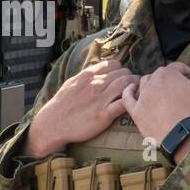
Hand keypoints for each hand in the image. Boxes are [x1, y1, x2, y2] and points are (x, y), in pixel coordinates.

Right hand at [25, 59, 139, 155]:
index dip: (122, 70)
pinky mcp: (103, 115)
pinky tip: (132, 105)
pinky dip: (131, 101)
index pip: (115, 64)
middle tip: (135, 88)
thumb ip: (88, 75)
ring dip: (135, 88)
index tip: (124, 78)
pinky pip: (123, 104)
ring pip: (126, 84)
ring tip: (137, 95)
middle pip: (124, 74)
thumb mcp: (72, 83)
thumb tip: (101, 68)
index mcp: (88, 75)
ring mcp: (99, 99)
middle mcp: (95, 84)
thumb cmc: (62, 104)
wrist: (52, 124)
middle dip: (132, 79)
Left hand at [122, 55, 189, 146]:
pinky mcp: (136, 111)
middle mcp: (152, 81)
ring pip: (144, 84)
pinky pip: (128, 98)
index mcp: (168, 73)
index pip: (177, 67)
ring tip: (160, 91)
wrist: (180, 134)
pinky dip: (128, 92)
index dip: (186, 73)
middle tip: (179, 90)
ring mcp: (142, 96)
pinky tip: (131, 89)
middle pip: (160, 75)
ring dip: (151, 84)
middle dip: (169, 79)